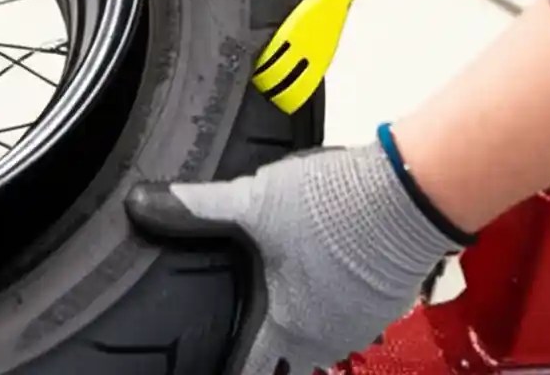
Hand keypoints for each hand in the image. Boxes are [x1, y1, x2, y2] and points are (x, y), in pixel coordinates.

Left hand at [125, 138, 469, 374]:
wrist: (406, 192)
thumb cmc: (333, 205)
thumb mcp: (254, 201)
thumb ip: (197, 207)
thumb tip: (142, 204)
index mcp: (287, 329)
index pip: (247, 370)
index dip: (224, 365)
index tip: (205, 358)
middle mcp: (325, 340)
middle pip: (284, 362)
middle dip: (263, 349)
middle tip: (240, 328)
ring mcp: (359, 324)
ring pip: (319, 342)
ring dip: (298, 328)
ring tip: (279, 301)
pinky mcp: (384, 302)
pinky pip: (349, 318)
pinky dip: (329, 305)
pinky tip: (320, 276)